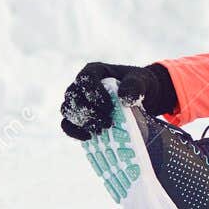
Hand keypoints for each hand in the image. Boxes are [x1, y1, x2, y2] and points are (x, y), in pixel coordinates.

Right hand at [59, 62, 176, 139]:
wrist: (139, 97)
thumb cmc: (138, 85)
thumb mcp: (141, 81)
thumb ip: (134, 86)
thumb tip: (123, 98)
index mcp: (93, 70)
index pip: (85, 79)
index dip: (94, 94)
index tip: (109, 107)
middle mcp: (80, 84)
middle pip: (73, 97)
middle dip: (89, 113)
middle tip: (107, 124)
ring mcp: (76, 100)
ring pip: (67, 110)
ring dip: (82, 122)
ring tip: (101, 130)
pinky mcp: (77, 116)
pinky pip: (66, 124)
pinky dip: (73, 131)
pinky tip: (88, 137)